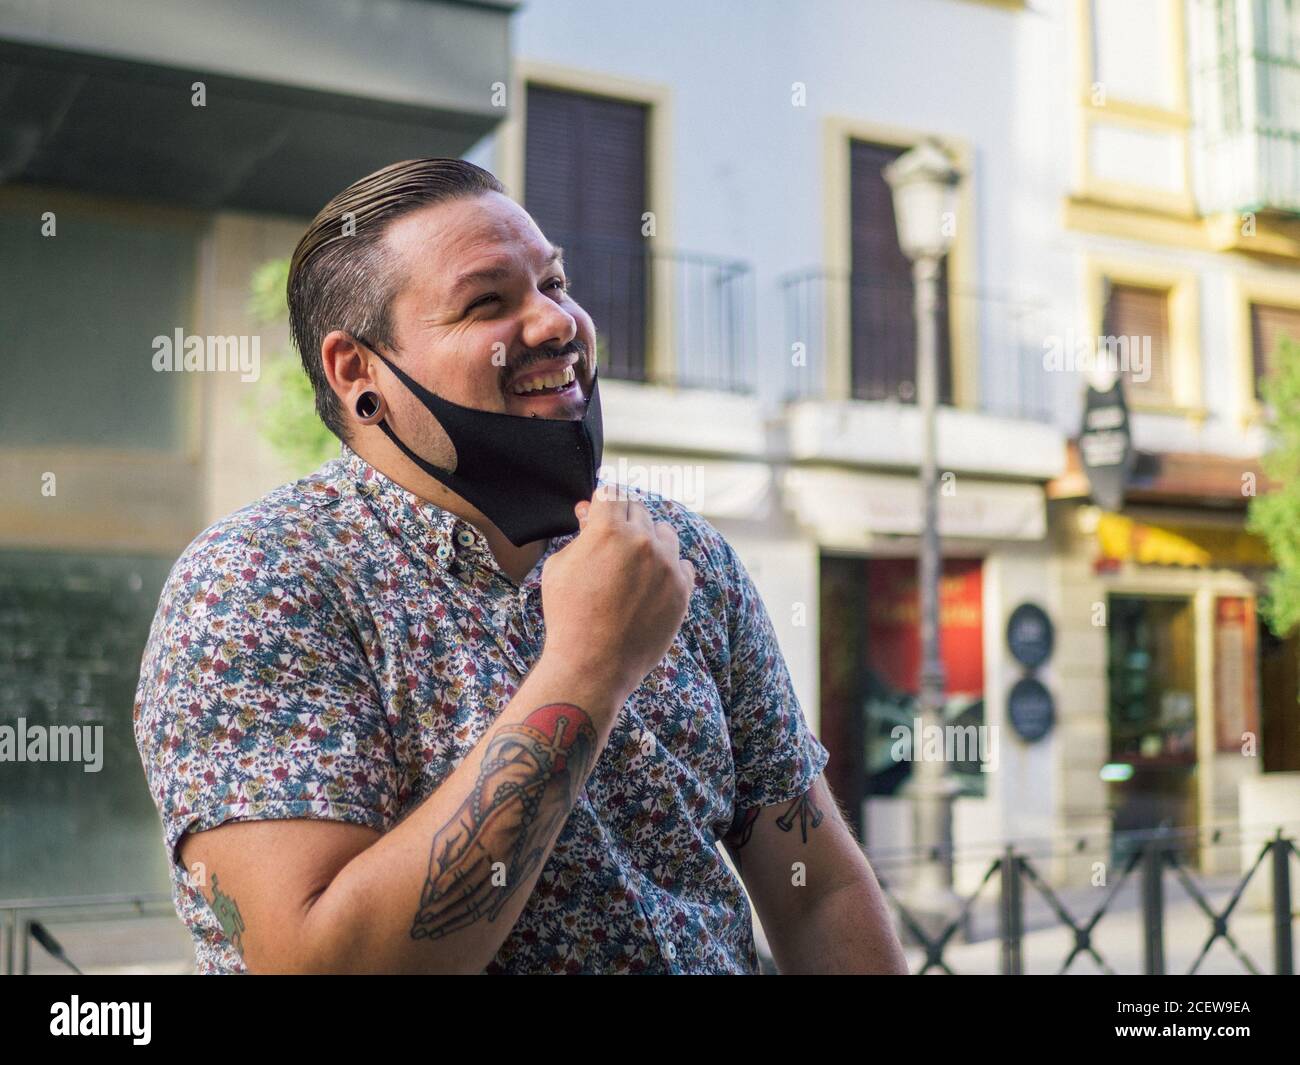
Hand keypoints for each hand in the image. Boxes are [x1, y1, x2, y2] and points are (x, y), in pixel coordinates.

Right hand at [538, 485, 695, 715]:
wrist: (593, 664)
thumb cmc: (567, 615)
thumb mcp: (559, 567)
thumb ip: (580, 535)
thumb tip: (590, 514)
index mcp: (609, 529)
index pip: (612, 493)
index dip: (603, 502)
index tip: (601, 512)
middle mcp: (643, 541)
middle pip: (639, 510)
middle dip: (625, 520)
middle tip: (612, 542)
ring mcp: (667, 565)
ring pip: (665, 533)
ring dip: (650, 540)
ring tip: (633, 564)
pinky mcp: (682, 590)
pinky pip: (682, 564)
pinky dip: (669, 568)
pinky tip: (652, 582)